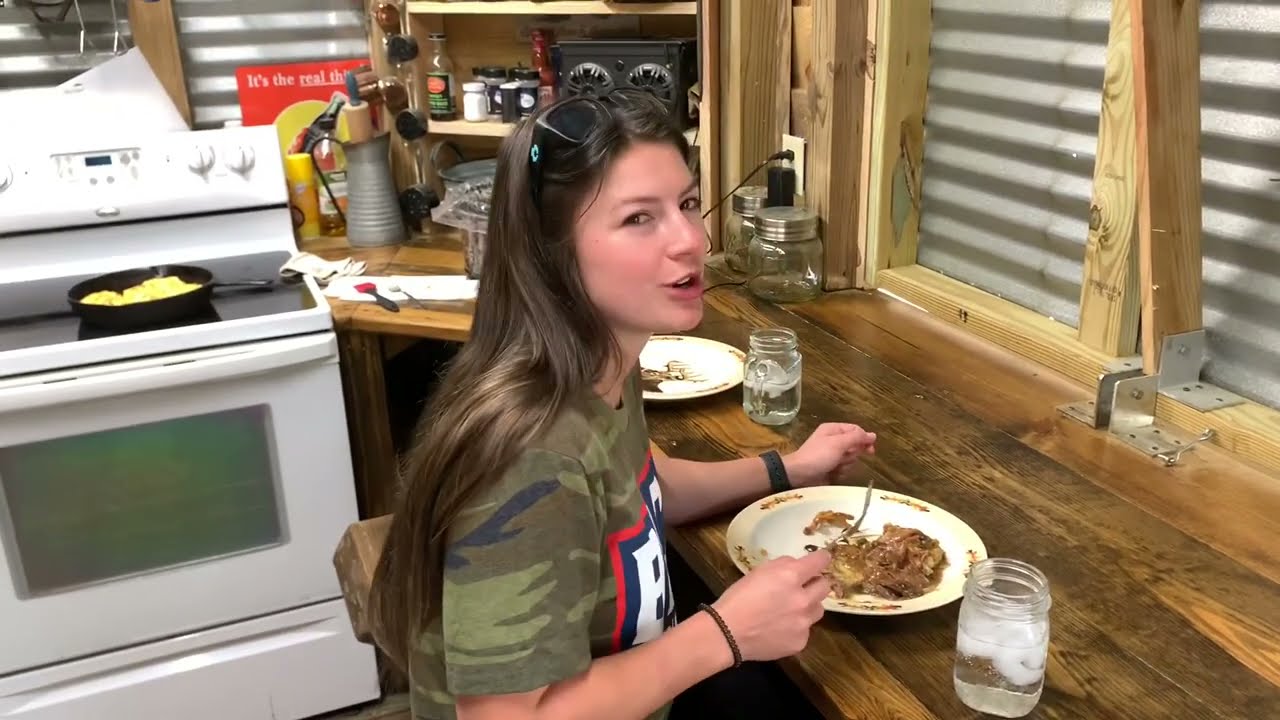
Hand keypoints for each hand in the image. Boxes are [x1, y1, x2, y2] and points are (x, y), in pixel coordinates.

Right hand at [711, 550, 831, 661]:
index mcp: (790, 576)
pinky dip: (796, 627)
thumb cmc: (738, 598)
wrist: (727, 633)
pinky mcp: (800, 642)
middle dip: (815, 584)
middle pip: (825, 586)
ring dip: (808, 606)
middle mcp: (802, 599)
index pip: (819, 562)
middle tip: (803, 587)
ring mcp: (803, 623)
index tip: (822, 559)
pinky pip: (806, 630)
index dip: (822, 558)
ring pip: (818, 609)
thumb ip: (783, 565)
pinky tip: (779, 628)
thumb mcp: (758, 571)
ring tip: (789, 610)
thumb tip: (798, 566)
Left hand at [785, 422, 876, 486]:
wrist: (800, 475)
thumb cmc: (818, 456)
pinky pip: (844, 468)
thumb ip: (857, 438)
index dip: (864, 439)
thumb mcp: (838, 443)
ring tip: (835, 466)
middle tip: (843, 457)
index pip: (856, 430)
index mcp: (834, 429)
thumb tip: (873, 435)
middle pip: (855, 446)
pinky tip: (833, 473)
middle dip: (851, 454)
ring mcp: (832, 455)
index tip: (870, 450)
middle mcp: (834, 440)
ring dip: (846, 464)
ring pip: (851, 459)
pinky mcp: (831, 467)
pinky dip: (841, 472)